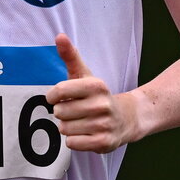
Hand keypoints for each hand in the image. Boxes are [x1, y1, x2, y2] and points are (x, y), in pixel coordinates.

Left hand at [46, 34, 137, 152]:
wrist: (127, 118)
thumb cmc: (97, 96)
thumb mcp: (85, 75)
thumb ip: (70, 56)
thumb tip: (59, 36)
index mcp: (96, 85)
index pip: (59, 91)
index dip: (52, 96)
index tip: (57, 97)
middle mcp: (102, 104)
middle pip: (60, 112)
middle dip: (62, 113)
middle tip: (75, 111)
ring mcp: (104, 124)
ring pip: (64, 129)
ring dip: (68, 127)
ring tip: (81, 122)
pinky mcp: (104, 142)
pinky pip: (72, 143)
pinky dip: (74, 140)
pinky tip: (85, 133)